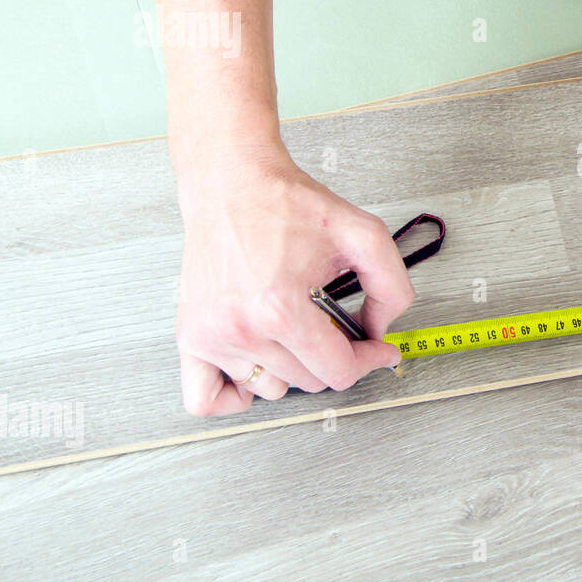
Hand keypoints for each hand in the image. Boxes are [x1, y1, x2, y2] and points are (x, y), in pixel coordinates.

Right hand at [173, 144, 415, 415]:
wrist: (232, 182)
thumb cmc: (286, 204)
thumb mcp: (363, 234)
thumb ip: (391, 287)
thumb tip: (381, 331)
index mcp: (279, 308)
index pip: (338, 371)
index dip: (369, 360)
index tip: (379, 349)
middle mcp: (240, 328)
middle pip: (310, 381)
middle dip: (335, 356)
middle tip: (337, 323)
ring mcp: (210, 337)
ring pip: (272, 389)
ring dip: (293, 368)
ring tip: (296, 329)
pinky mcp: (190, 337)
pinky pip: (206, 400)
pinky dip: (236, 395)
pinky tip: (261, 365)